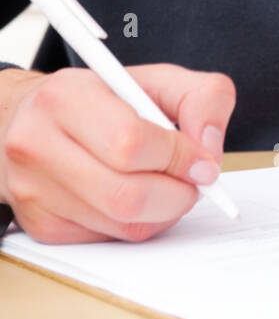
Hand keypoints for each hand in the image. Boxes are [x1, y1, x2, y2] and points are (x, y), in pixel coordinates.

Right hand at [0, 64, 235, 243]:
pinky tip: (136, 195)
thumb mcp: (156, 79)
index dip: (179, 157)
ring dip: (164, 211)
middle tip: (192, 180)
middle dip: (178, 193)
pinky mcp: (41, 226)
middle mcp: (38, 144)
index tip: (202, 161)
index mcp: (66, 97)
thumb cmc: (100, 98)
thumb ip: (202, 99)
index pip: (131, 143)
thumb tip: (209, 154)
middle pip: (128, 196)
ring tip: (167, 183)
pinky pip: (110, 239)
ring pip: (124, 225)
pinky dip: (138, 223)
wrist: (28, 119)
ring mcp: (34, 191)